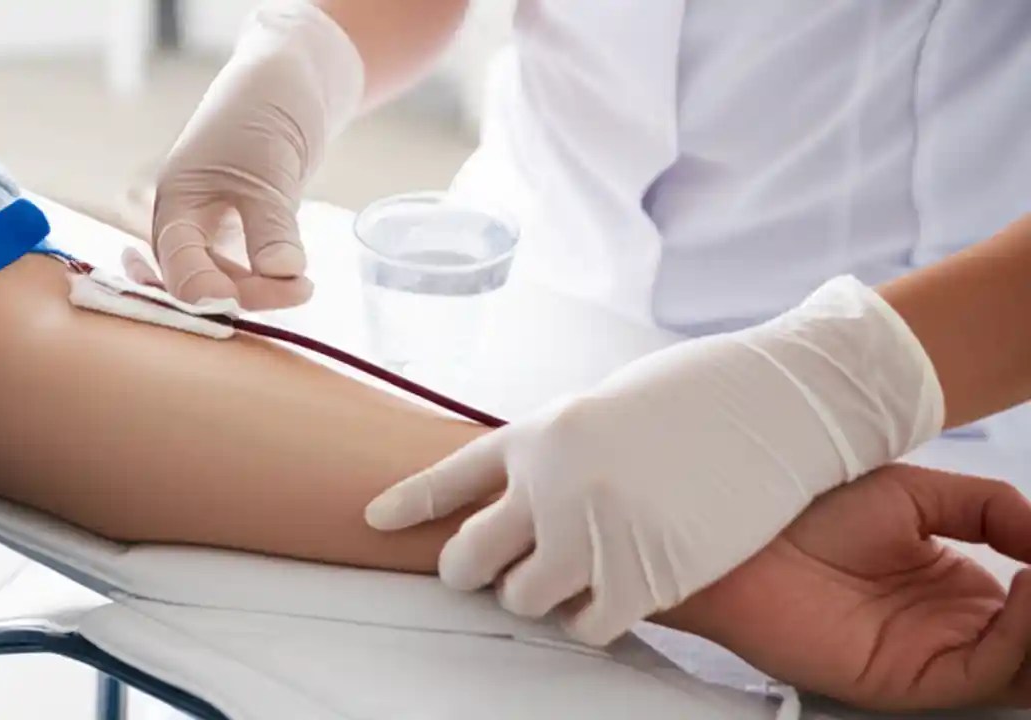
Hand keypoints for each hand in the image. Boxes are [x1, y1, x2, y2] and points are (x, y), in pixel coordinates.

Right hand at [146, 2, 361, 309]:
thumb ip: (270, 226)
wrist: (291, 81)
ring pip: (228, 281)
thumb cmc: (262, 111)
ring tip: (306, 286)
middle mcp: (188, 224)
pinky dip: (271, 280)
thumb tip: (280, 275)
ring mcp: (215, 230)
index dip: (198, 289)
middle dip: (244, 295)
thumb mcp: (266, 170)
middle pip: (202, 282)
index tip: (231, 301)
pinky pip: (249, 270)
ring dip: (263, 291)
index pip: (176, 262)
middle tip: (300, 290)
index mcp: (176, 203)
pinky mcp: (246, 232)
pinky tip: (296, 283)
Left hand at [365, 277, 943, 647]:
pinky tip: (614, 596)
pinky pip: (584, 626)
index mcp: (538, 434)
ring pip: (523, 599)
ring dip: (542, 594)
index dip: (409, 504)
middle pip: (468, 558)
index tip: (376, 520)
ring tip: (576, 573)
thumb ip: (558, 452)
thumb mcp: (606, 406)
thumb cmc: (699, 395)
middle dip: (475, 570)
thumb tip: (532, 499)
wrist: (776, 401)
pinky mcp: (640, 577)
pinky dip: (591, 619)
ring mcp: (590, 534)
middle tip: (497, 571)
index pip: (450, 478)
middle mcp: (549, 485)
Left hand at [665, 464, 1030, 711]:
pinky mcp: (906, 681)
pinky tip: (1029, 585)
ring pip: (1024, 666)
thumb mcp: (917, 494)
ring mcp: (931, 658)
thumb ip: (992, 510)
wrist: (744, 530)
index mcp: (955, 590)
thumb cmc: (808, 508)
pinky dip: (1023, 634)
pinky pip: (985, 671)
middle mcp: (950, 630)